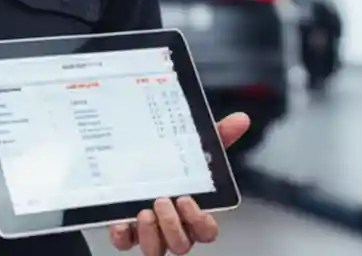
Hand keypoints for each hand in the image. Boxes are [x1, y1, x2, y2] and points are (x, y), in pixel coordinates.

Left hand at [108, 113, 250, 254]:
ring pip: (156, 250)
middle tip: (163, 200)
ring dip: (151, 234)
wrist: (131, 155)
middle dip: (173, 226)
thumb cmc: (170, 160)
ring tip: (144, 211)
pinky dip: (122, 235)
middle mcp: (172, 226)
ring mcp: (149, 231)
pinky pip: (124, 244)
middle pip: (182, 245)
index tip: (188, 200)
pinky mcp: (125, 232)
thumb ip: (218, 135)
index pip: (206, 231)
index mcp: (192, 211)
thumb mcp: (194, 146)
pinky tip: (121, 221)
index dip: (200, 222)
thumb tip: (240, 120)